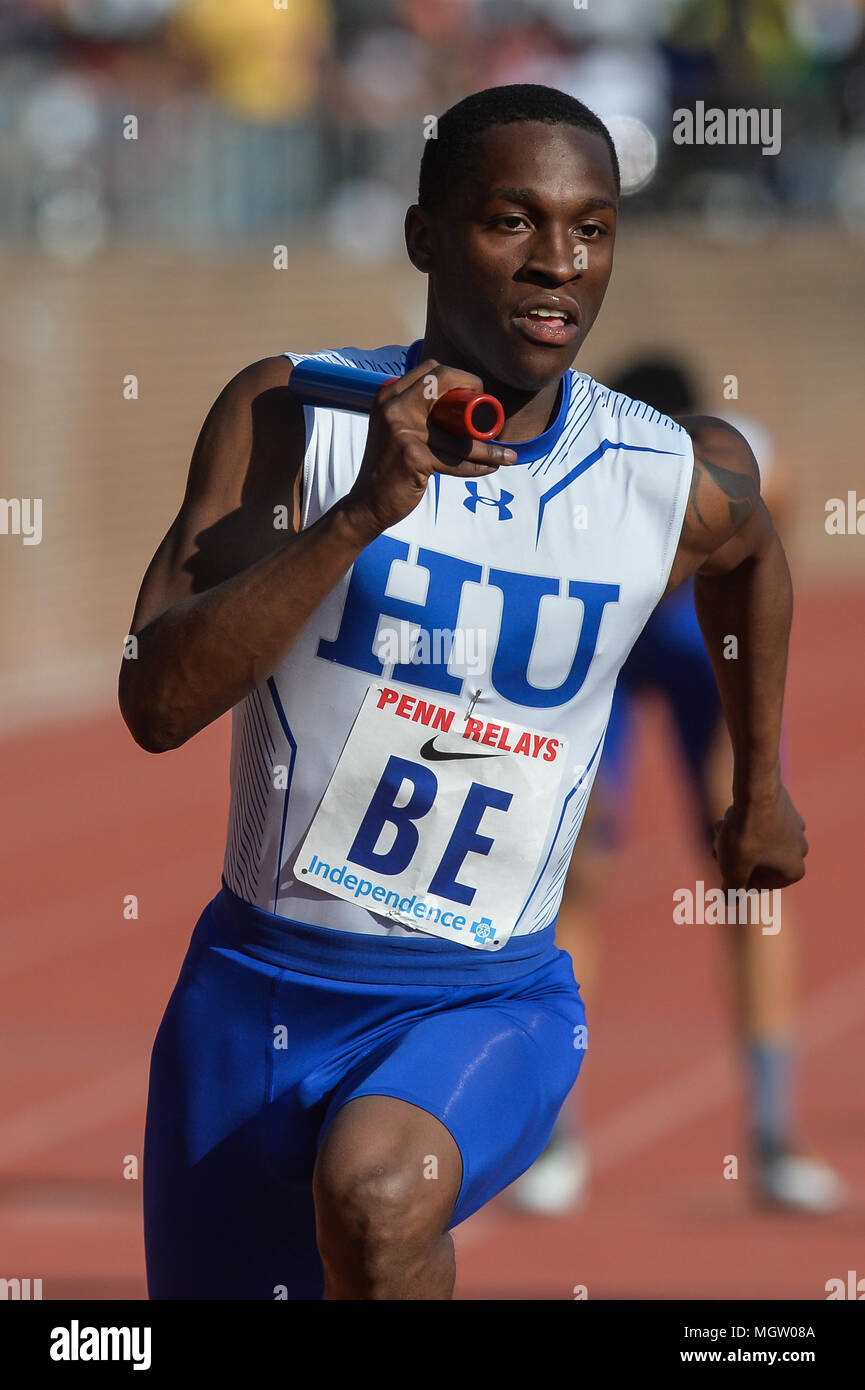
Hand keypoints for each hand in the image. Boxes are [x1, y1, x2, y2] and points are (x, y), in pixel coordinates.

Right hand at [344, 360, 516, 535]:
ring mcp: (401, 430)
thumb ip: (410, 410)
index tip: (476, 395)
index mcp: (388, 394)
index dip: (460, 377)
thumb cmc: (389, 466)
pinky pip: (455, 462)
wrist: (366, 502)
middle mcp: (392, 406)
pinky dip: (476, 467)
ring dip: (487, 448)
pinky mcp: (413, 457)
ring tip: (505, 456)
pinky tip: (490, 468)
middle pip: (444, 381)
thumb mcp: (391, 428)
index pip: (432, 369)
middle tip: (490, 416)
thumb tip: (451, 398)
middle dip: (474, 391)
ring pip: (458, 436)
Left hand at [713, 783, 807, 890]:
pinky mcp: (786, 808)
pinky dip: (745, 821)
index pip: (757, 885)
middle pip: (756, 862)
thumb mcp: (733, 869)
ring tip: (720, 827)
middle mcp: (800, 850)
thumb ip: (732, 890)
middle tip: (716, 845)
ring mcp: (795, 827)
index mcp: (794, 870)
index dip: (735, 876)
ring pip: (756, 841)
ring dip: (735, 838)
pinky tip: (730, 814)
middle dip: (733, 855)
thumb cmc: (746, 834)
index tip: (724, 864)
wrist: (755, 789)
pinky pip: (761, 823)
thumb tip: (730, 902)